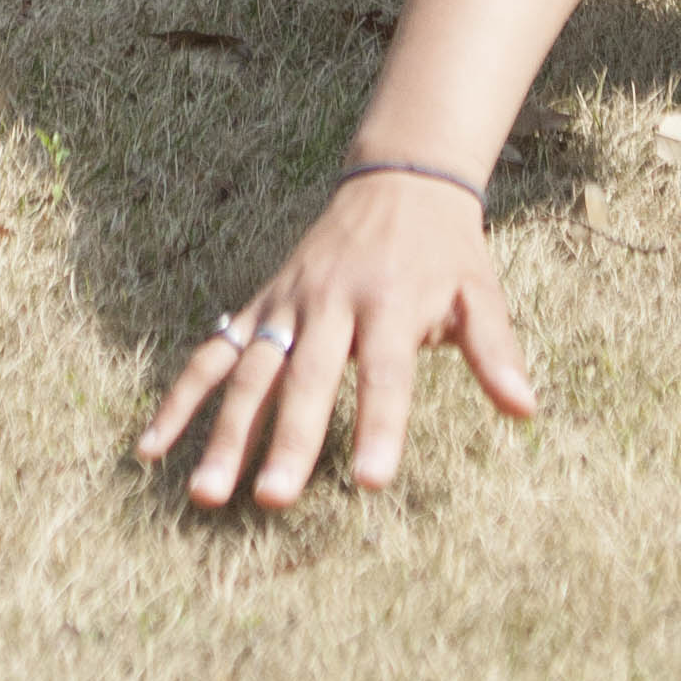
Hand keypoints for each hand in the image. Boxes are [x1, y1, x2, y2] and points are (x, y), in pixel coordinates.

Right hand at [138, 170, 538, 508]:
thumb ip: (496, 349)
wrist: (397, 180)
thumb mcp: (480, 292)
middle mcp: (330, 304)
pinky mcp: (258, 307)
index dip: (378, 426)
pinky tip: (154, 448)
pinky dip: (180, 399)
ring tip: (206, 495)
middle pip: (305, 379)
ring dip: (223, 434)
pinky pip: (211, 355)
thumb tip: (526, 409)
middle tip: (274, 500)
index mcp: (390, 303)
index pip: (385, 374)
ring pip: (248, 373)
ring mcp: (286, 305)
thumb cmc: (445, 250)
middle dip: (288, 440)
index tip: (370, 482)